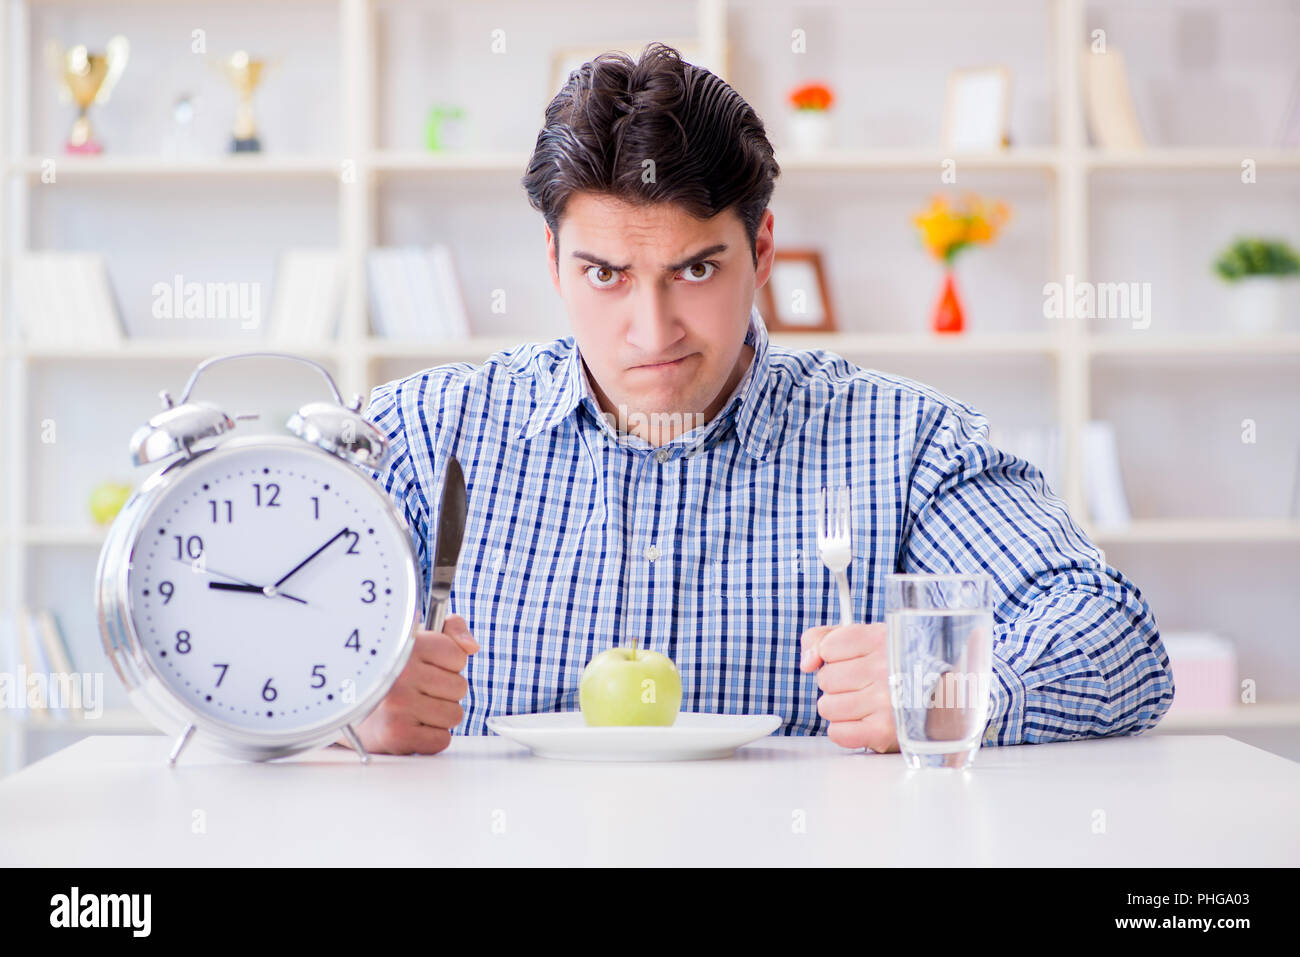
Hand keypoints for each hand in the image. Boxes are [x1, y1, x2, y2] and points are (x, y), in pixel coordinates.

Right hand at [335, 613, 479, 755]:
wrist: (350, 712)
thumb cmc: (393, 676)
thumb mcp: (418, 642)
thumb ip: (451, 631)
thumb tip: (472, 647)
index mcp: (406, 646)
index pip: (458, 656)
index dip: (449, 665)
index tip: (428, 668)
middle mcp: (401, 673)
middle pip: (459, 687)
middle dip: (444, 692)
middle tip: (418, 692)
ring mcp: (398, 704)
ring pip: (454, 715)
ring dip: (439, 716)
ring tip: (414, 710)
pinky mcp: (397, 734)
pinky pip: (442, 740)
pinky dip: (430, 738)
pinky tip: (411, 727)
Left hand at [799, 622, 898, 752]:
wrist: (946, 700)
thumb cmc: (897, 667)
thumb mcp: (866, 638)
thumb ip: (823, 638)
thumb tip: (807, 662)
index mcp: (881, 638)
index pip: (827, 648)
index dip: (833, 657)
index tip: (852, 661)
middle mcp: (885, 668)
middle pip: (825, 679)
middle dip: (837, 684)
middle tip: (862, 685)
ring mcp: (886, 701)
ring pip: (827, 706)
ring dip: (839, 708)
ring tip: (864, 704)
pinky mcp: (885, 731)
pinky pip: (838, 733)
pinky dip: (844, 731)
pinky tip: (863, 722)